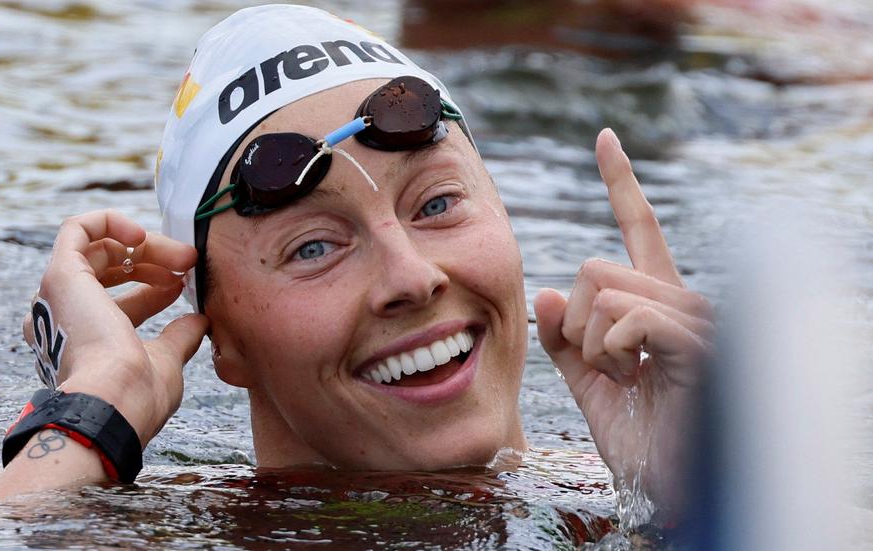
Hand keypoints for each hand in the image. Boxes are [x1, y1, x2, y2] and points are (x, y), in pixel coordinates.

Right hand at [23, 210, 208, 446]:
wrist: (114, 401)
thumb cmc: (137, 394)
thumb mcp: (166, 362)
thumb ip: (177, 338)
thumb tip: (199, 322)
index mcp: (85, 341)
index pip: (122, 301)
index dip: (157, 287)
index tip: (185, 286)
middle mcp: (65, 318)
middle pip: (111, 271)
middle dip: (155, 261)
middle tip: (188, 262)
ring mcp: (58, 295)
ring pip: (101, 249)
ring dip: (146, 246)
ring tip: (181, 256)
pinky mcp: (60, 274)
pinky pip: (76, 229)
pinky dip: (109, 221)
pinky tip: (140, 236)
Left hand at [533, 129, 714, 516]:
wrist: (665, 488)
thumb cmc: (638, 437)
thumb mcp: (588, 381)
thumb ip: (566, 337)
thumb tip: (548, 292)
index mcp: (658, 301)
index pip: (639, 228)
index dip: (620, 183)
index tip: (604, 139)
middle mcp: (683, 297)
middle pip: (594, 266)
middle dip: (577, 323)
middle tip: (606, 367)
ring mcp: (695, 317)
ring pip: (604, 291)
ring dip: (594, 346)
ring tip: (627, 379)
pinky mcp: (698, 341)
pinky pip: (627, 319)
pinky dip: (613, 354)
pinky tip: (638, 379)